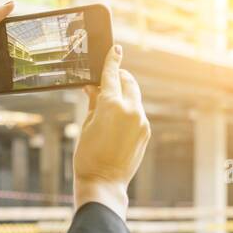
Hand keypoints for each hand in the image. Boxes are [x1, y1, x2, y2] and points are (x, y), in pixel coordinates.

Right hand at [72, 45, 150, 219]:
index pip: (112, 75)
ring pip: (134, 98)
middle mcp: (131, 110)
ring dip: (123, 95)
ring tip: (107, 106)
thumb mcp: (86, 126)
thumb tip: (94, 87)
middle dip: (119, 77)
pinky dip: (128, 110)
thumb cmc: (88, 156)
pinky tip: (116, 122)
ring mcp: (141, 122)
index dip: (112, 60)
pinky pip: (137, 113)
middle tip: (107, 80)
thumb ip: (94, 103)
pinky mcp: (146, 132)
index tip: (115, 49)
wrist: (104, 183)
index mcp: (111, 106)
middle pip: (128, 82)